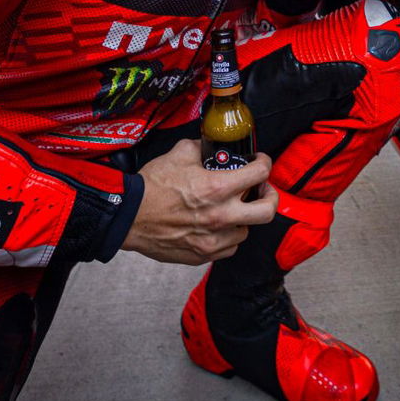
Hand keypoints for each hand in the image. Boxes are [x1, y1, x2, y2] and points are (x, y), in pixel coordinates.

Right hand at [120, 140, 275, 264]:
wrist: (129, 216)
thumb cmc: (152, 187)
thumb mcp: (178, 154)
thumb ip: (201, 148)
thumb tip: (210, 146)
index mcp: (218, 188)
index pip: (260, 173)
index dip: (264, 163)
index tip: (260, 162)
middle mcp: (221, 215)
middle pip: (268, 210)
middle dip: (270, 196)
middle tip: (262, 190)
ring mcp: (213, 238)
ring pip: (246, 231)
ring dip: (243, 218)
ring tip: (232, 210)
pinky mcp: (203, 254)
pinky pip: (228, 248)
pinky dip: (227, 237)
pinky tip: (218, 227)